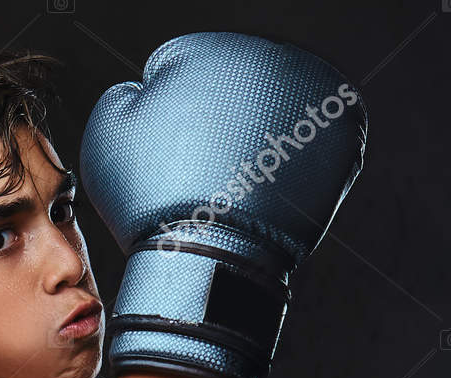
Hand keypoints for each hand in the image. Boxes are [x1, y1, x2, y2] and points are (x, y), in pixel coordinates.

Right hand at [79, 32, 366, 377]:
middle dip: (215, 119)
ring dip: (256, 134)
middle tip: (199, 170)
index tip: (164, 153)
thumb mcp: (106, 132)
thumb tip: (149, 88)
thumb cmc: (154, 198)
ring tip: (233, 181)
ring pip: (273, 106)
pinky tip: (268, 183)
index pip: (179, 67)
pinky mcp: (344, 132)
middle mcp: (272, 56)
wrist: (212, 254)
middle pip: (231, 84)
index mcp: (211, 48)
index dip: (161, 113)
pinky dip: (292, 157)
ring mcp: (315, 94)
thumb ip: (125, 92)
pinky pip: (311, 137)